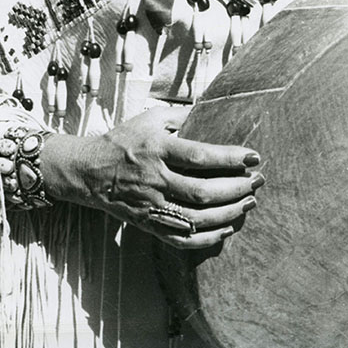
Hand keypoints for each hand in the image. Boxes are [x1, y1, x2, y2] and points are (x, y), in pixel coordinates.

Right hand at [40, 107, 263, 248]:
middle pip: (202, 191)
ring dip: (228, 213)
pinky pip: (182, 239)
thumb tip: (210, 108)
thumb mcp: (149, 118)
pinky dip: (207, 239)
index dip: (229, 158)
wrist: (90, 171)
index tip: (253, 156)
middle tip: (258, 181)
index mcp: (157, 149)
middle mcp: (156, 179)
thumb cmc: (123, 140)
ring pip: (196, 219)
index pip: (199, 156)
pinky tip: (226, 229)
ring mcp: (152, 206)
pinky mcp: (149, 224)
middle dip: (236, 188)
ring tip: (249, 203)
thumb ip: (180, 114)